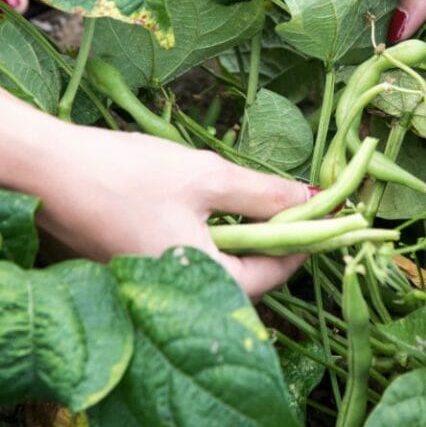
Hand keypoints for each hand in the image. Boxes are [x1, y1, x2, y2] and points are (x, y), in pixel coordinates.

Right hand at [0, 91, 311, 298]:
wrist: (49, 171)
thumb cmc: (128, 174)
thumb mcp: (207, 177)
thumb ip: (263, 195)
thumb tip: (311, 199)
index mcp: (207, 281)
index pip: (277, 272)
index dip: (310, 241)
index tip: (334, 215)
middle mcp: (184, 295)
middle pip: (253, 275)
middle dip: (281, 240)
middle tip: (301, 206)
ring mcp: (162, 286)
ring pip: (226, 266)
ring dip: (251, 237)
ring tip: (268, 203)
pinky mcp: (144, 268)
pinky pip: (197, 259)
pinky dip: (219, 236)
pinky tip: (223, 209)